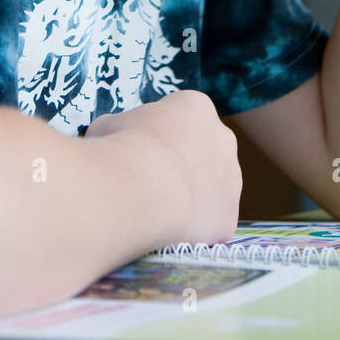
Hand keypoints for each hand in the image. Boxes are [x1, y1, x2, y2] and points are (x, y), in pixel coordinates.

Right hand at [84, 90, 241, 247]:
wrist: (139, 189)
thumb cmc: (121, 148)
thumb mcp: (108, 124)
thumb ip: (121, 128)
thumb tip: (114, 138)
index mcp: (196, 107)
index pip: (182, 115)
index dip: (159, 133)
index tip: (141, 148)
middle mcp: (223, 138)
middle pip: (204, 151)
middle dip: (182, 163)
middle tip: (152, 181)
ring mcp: (231, 179)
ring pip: (212, 189)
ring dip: (191, 197)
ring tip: (157, 209)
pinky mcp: (228, 217)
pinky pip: (210, 224)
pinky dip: (192, 230)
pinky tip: (168, 233)